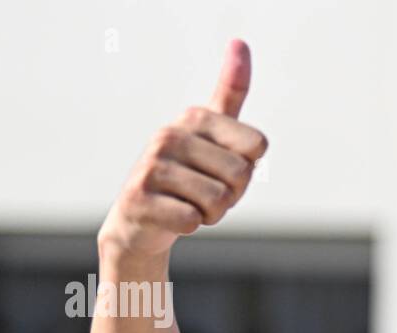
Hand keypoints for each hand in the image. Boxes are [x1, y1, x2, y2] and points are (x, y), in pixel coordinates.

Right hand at [96, 39, 266, 266]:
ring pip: (218, 200)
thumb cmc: (187, 179)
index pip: (257, 147)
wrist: (141, 221)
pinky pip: (192, 220)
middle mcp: (169, 134)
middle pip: (241, 175)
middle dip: (231, 196)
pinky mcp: (138, 197)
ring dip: (211, 214)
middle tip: (204, 195)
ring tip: (188, 205)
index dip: (248, 169)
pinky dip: (189, 227)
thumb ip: (230, 94)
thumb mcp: (212, 135)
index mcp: (194, 118)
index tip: (222, 169)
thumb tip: (240, 42)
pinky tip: (172, 218)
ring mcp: (151, 165)